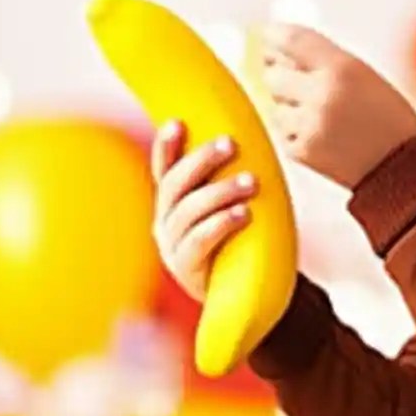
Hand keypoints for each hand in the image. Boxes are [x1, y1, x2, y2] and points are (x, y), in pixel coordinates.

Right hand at [151, 121, 256, 302]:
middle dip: (202, 160)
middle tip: (231, 144)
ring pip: (189, 211)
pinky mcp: (186, 268)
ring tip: (250, 181)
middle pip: (176, 185)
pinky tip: (244, 213)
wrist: (245, 293)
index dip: (167, 146)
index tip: (177, 122)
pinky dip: (222, 223)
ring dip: (220, 192)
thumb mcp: (230, 206)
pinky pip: (200, 241)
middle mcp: (166, 221)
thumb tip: (250, 140)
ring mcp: (172, 246)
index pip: (164, 170)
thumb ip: (229, 181)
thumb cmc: (240, 241)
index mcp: (173, 203)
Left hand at [261, 23, 415, 188]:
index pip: (290, 39)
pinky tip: (323, 135)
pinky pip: (282, 131)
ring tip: (322, 116)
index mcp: (342, 68)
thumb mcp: (366, 75)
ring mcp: (309, 124)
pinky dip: (296, 132)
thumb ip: (325, 59)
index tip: (267, 36)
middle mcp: (322, 93)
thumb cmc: (390, 120)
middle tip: (302, 84)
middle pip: (273, 72)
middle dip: (282, 76)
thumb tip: (279, 50)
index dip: (273, 35)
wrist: (403, 168)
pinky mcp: (301, 151)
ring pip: (275, 104)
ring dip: (290, 107)